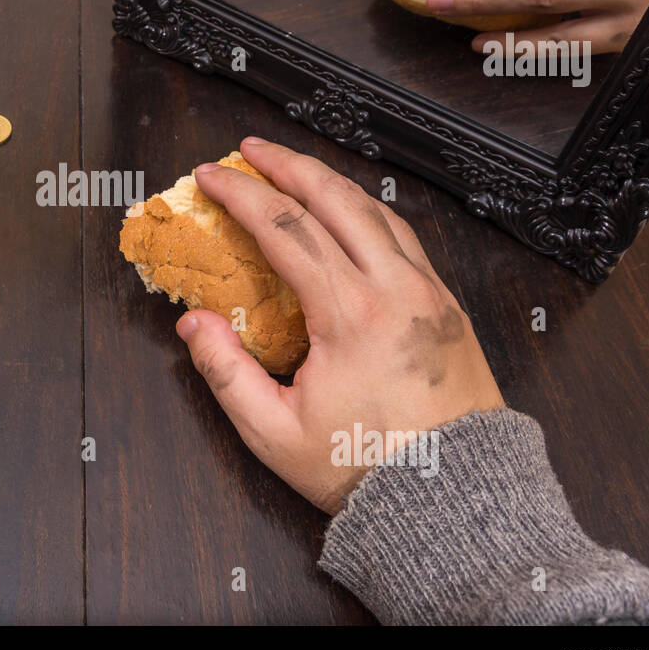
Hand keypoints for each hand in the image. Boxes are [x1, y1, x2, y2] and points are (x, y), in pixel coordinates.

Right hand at [175, 138, 503, 513]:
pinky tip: (350, 216)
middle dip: (287, 164)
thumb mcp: (275, 433)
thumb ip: (225, 372)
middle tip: (251, 150)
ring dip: (331, 182)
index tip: (213, 177)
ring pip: (377, 209)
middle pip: (337, 197)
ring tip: (295, 172)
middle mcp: (397, 290)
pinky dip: (368, 212)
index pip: (286, 226)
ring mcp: (429, 293)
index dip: (242, 193)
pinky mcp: (448, 306)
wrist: (454, 499)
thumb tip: (194, 325)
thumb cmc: (368, 469)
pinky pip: (405, 237)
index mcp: (352, 314)